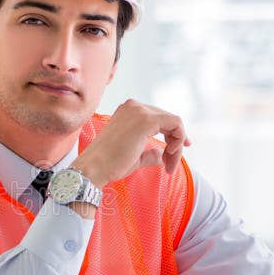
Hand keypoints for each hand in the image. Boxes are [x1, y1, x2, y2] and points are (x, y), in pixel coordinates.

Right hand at [73, 99, 190, 186]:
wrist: (94, 167)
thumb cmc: (108, 164)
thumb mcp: (134, 155)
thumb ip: (150, 153)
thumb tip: (163, 155)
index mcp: (128, 111)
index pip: (159, 119)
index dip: (172, 135)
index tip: (174, 152)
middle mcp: (134, 106)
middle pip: (168, 120)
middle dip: (176, 143)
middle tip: (171, 164)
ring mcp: (140, 111)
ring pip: (174, 122)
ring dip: (177, 144)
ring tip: (169, 164)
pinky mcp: (146, 120)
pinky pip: (176, 124)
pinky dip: (179, 139)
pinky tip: (169, 153)